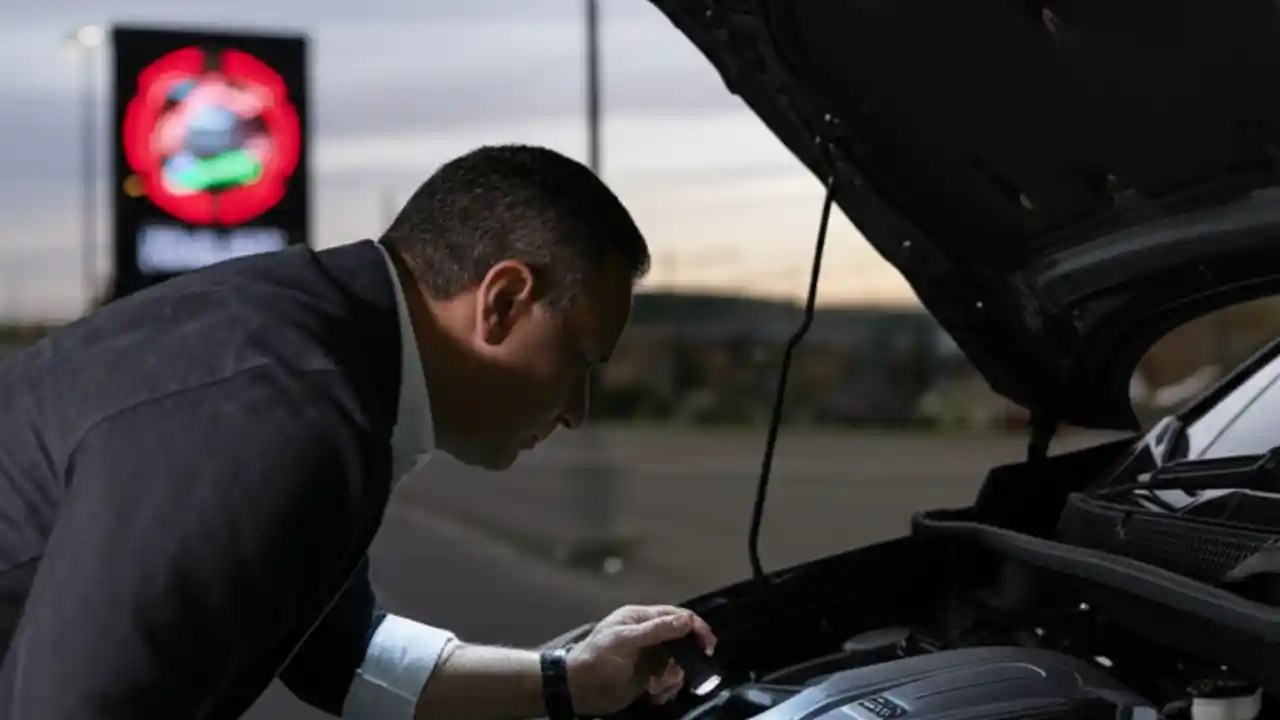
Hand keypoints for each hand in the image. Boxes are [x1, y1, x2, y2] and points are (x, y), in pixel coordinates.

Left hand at [565, 605, 716, 715]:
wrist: (577, 689)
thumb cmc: (597, 659)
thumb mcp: (625, 641)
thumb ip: (656, 631)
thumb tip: (687, 620)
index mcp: (640, 619)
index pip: (675, 616)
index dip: (695, 627)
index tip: (708, 644)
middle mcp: (647, 635)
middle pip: (681, 641)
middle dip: (685, 658)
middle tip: (683, 672)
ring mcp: (648, 657)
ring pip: (676, 664)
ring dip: (673, 677)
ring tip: (657, 687)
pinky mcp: (647, 678)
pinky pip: (668, 681)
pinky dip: (666, 689)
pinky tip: (654, 695)